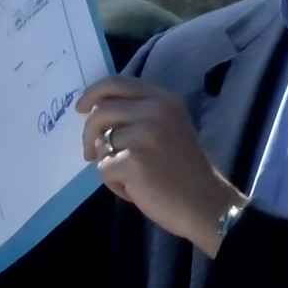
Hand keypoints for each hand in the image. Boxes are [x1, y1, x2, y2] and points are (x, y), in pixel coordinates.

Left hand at [78, 76, 246, 257]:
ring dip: (108, 163)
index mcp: (164, 99)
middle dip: (88, 133)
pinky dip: (114, 183)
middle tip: (89, 152)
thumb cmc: (183, 170)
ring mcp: (146, 134)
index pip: (116, 82)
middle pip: (101, 111)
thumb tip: (95, 114)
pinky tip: (135, 190)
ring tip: (130, 177)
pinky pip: (104, 168)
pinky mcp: (135, 161)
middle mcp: (156, 110)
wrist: (206, 204)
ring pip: (101, 142)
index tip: (81, 108)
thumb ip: (138, 115)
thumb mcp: (167, 128)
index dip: (93, 94)